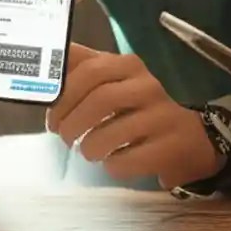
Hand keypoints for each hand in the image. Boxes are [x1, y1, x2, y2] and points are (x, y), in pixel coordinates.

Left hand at [46, 46, 219, 188]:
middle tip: (64, 137)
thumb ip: (79, 75)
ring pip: (112, 131)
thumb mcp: (112, 84)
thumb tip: (40, 72)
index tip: (51, 116)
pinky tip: (112, 162)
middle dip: (72, 122)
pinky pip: (127, 160)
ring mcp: (162, 116)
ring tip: (88, 152)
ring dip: (89, 147)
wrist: (190, 138)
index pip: (88, 69)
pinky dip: (111, 165)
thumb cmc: (137, 109)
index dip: (63, 95)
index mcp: (128, 65)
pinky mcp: (169, 147)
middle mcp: (147, 85)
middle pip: (99, 99)